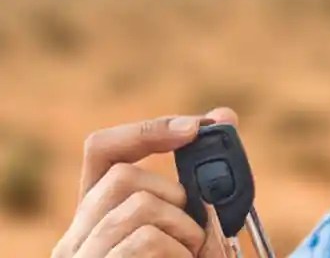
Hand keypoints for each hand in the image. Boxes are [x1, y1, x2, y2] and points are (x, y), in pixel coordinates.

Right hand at [52, 108, 239, 257]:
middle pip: (121, 178)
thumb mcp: (196, 234)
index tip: (198, 126)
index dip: (147, 131)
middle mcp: (77, 239)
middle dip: (173, 196)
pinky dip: (178, 253)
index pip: (103, 152)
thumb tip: (224, 114)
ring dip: (182, 230)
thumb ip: (203, 185)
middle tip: (193, 232)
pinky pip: (142, 241)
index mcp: (98, 220)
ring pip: (137, 207)